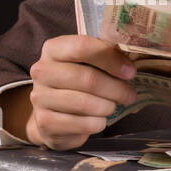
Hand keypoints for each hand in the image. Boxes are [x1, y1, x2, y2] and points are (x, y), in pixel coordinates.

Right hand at [23, 35, 137, 150]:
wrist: (52, 114)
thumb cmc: (76, 83)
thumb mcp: (87, 64)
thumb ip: (104, 57)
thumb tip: (129, 66)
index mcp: (53, 49)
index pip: (82, 47)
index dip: (110, 59)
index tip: (130, 71)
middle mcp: (42, 71)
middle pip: (87, 78)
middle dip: (116, 88)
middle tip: (129, 95)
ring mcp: (40, 98)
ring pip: (86, 103)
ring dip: (107, 106)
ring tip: (112, 106)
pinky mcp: (45, 122)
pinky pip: (82, 124)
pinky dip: (98, 123)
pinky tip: (98, 120)